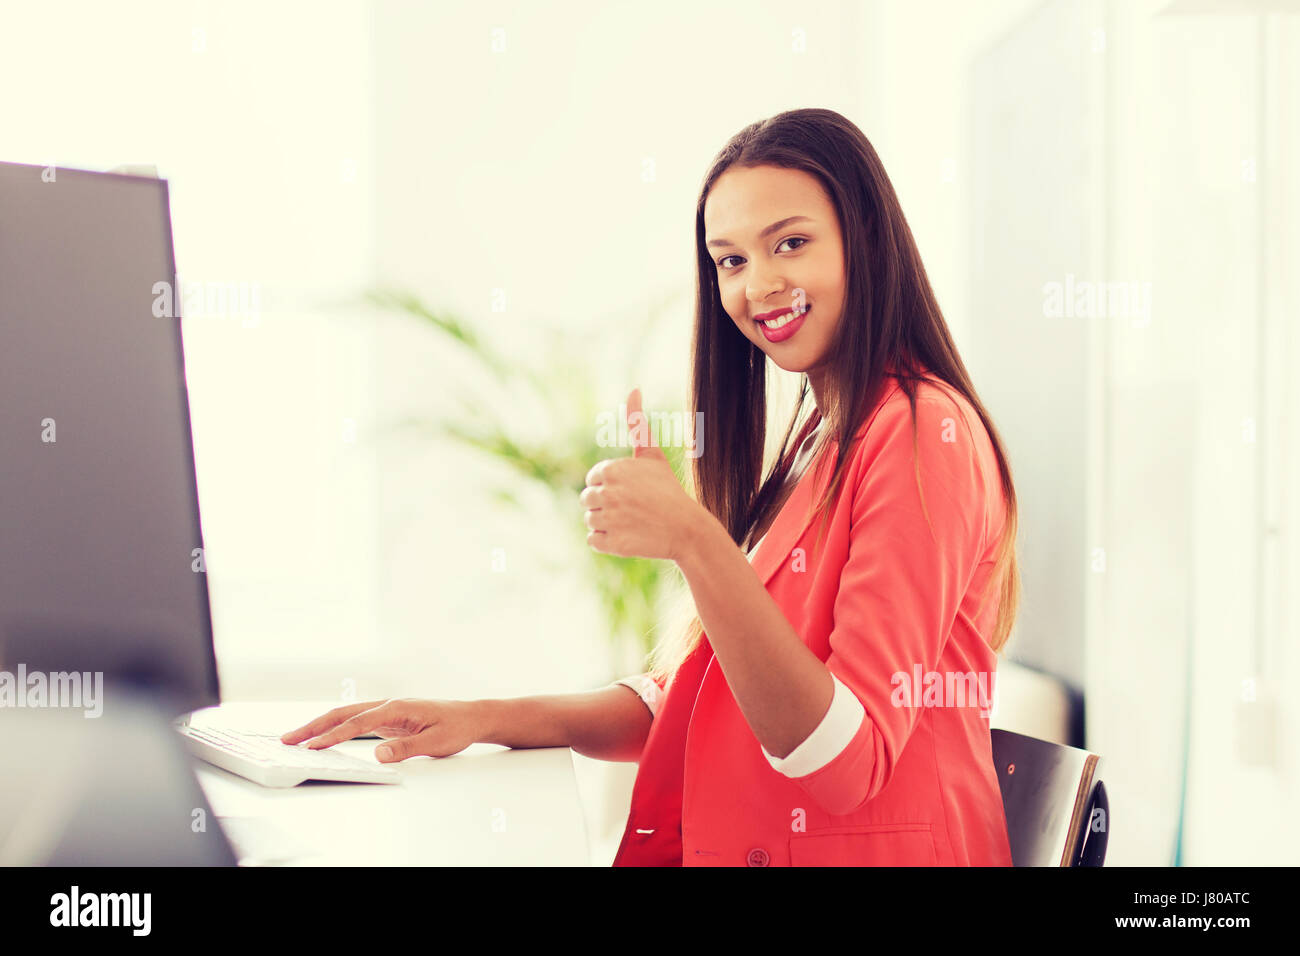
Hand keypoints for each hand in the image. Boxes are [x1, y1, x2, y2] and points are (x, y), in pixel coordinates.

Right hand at [279, 698, 482, 762]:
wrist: (470, 717)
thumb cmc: (455, 727)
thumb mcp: (434, 742)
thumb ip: (406, 748)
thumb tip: (377, 754)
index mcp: (397, 707)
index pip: (357, 723)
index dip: (333, 736)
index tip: (312, 747)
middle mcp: (388, 705)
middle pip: (343, 713)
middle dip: (314, 726)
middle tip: (287, 739)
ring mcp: (385, 710)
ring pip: (346, 715)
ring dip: (320, 725)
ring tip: (296, 738)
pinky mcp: (387, 719)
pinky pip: (355, 722)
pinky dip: (335, 728)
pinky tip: (323, 738)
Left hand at [581, 387, 706, 562]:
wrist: (687, 529)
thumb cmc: (668, 490)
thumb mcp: (652, 455)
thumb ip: (637, 423)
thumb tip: (634, 388)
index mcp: (612, 469)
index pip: (593, 479)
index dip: (610, 486)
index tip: (630, 491)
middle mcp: (608, 493)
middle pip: (588, 500)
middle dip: (606, 504)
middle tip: (632, 508)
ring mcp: (609, 519)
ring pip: (590, 520)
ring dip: (607, 523)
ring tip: (632, 522)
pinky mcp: (611, 543)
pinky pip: (594, 540)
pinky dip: (608, 541)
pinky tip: (628, 535)